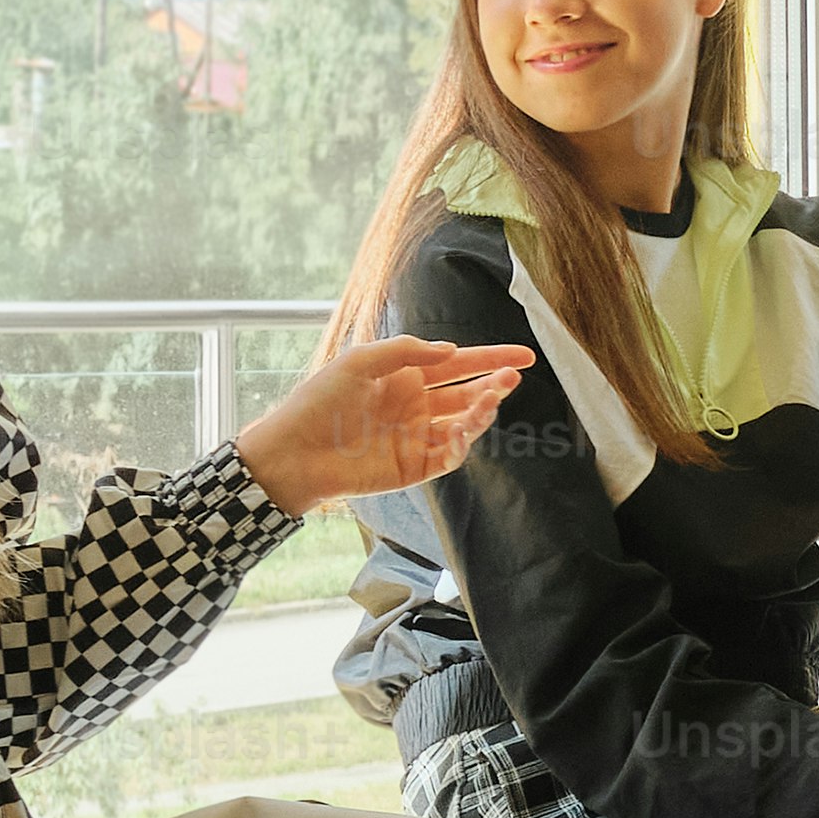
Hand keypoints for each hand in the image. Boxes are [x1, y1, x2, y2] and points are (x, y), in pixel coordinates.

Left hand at [235, 335, 533, 511]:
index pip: (457, 364)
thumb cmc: (318, 401)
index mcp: (405, 378)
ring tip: (491, 398)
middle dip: (493, 384)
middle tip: (513, 377)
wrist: (294, 451)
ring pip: (464, 424)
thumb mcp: (359, 361)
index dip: (490, 359)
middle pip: (468, 393)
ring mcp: (418, 438)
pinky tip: (461, 431)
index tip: (524, 356)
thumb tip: (451, 350)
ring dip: (482, 411)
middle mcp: (416, 406)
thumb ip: (406, 350)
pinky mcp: (415, 467)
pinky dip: (461, 444)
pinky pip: (449, 455)